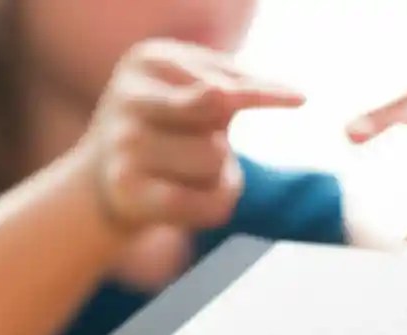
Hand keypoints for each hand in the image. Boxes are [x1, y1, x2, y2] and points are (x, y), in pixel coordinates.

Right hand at [80, 40, 304, 234]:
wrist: (105, 175)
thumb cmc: (169, 123)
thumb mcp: (196, 87)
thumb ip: (240, 83)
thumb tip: (297, 95)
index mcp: (149, 60)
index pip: (223, 87)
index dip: (265, 95)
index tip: (301, 99)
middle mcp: (130, 98)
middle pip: (217, 118)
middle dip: (221, 133)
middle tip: (198, 138)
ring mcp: (124, 145)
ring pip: (215, 161)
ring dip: (219, 169)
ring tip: (186, 167)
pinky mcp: (128, 189)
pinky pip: (205, 202)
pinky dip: (218, 202)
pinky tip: (197, 197)